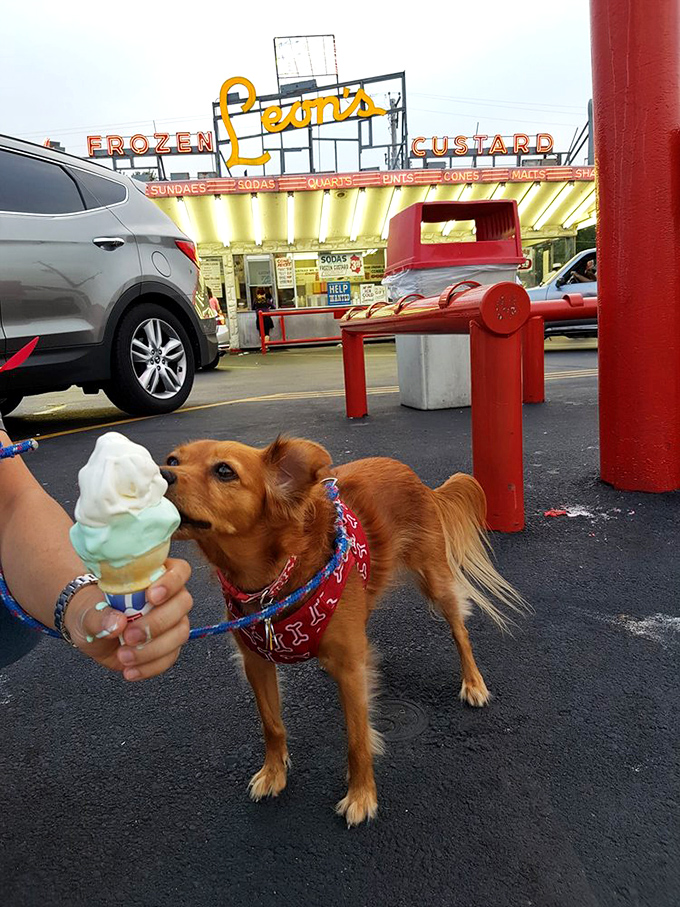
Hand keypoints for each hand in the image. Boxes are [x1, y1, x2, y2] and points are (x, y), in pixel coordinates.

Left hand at [63, 558, 192, 680]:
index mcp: (155, 575)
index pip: (179, 571)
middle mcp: (170, 597)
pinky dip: (150, 667)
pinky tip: (130, 670)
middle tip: (130, 635)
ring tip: (124, 656)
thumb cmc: (92, 608)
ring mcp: (171, 622)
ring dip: (153, 649)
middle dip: (157, 623)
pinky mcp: (167, 647)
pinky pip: (169, 658)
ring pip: (180, 633)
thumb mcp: (88, 609)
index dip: (171, 582)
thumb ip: (100, 614)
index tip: (152, 596)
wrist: (89, 629)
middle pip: (182, 604)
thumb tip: (117, 623)